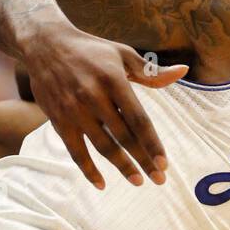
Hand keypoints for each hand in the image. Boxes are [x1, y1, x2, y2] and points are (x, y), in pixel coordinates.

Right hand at [21, 22, 187, 187]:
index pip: (139, 119)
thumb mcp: (122, 55)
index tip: (165, 163)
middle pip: (124, 137)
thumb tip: (184, 72)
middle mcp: (94, 97)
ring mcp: (75, 110)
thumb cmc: (91, 51)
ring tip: (138, 181)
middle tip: (159, 179)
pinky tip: (102, 184)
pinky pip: (75, 151)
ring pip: (103, 146)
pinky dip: (88, 170)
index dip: (152, 143)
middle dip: (143, 160)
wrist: (46, 45)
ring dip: (122, 167)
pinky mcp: (59, 120)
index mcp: (114, 80)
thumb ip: (151, 72)